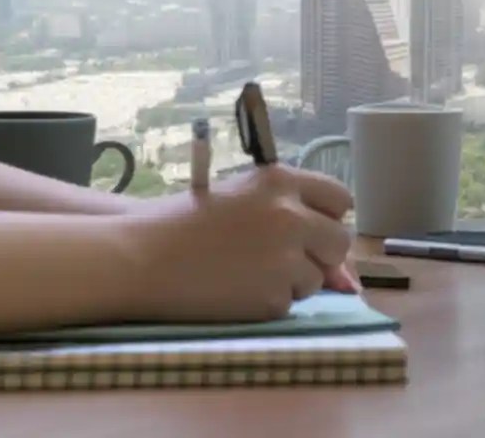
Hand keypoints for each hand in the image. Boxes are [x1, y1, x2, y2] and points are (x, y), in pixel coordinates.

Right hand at [122, 165, 355, 322]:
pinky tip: (235, 290)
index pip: (339, 198)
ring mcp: (285, 259)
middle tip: (287, 258)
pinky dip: (269, 302)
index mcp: (280, 181)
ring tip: (246, 271)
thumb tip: (343, 271)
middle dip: (321, 254)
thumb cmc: (182, 222)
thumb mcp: (240, 201)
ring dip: (292, 280)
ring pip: (316, 278)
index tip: (314, 228)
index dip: (328, 216)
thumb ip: (291, 218)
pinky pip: (289, 303)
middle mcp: (291, 217)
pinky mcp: (273, 298)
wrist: (141, 257)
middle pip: (339, 241)